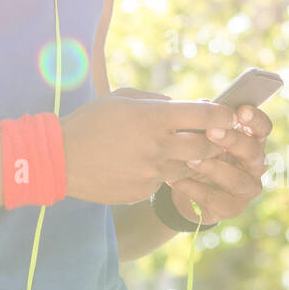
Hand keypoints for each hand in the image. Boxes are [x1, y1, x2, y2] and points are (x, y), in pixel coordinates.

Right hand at [61, 88, 235, 204]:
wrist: (60, 159)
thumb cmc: (90, 121)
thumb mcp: (122, 98)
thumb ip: (157, 101)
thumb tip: (182, 107)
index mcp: (154, 118)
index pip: (206, 117)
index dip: (223, 115)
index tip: (228, 115)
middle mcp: (158, 147)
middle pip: (207, 147)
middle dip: (214, 140)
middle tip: (211, 135)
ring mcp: (152, 173)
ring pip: (189, 167)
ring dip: (188, 158)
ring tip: (171, 148)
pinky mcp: (144, 191)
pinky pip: (164, 181)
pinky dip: (163, 172)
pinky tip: (142, 163)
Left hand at [169, 104, 270, 224]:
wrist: (187, 188)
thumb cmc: (200, 151)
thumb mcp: (201, 134)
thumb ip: (206, 120)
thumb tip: (204, 103)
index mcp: (251, 140)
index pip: (263, 128)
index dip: (255, 119)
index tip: (241, 111)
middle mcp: (255, 164)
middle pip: (253, 151)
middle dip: (232, 140)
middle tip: (211, 131)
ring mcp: (247, 188)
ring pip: (236, 179)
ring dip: (212, 167)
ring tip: (190, 159)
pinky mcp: (232, 208)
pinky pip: (214, 199)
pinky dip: (193, 188)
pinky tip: (176, 180)